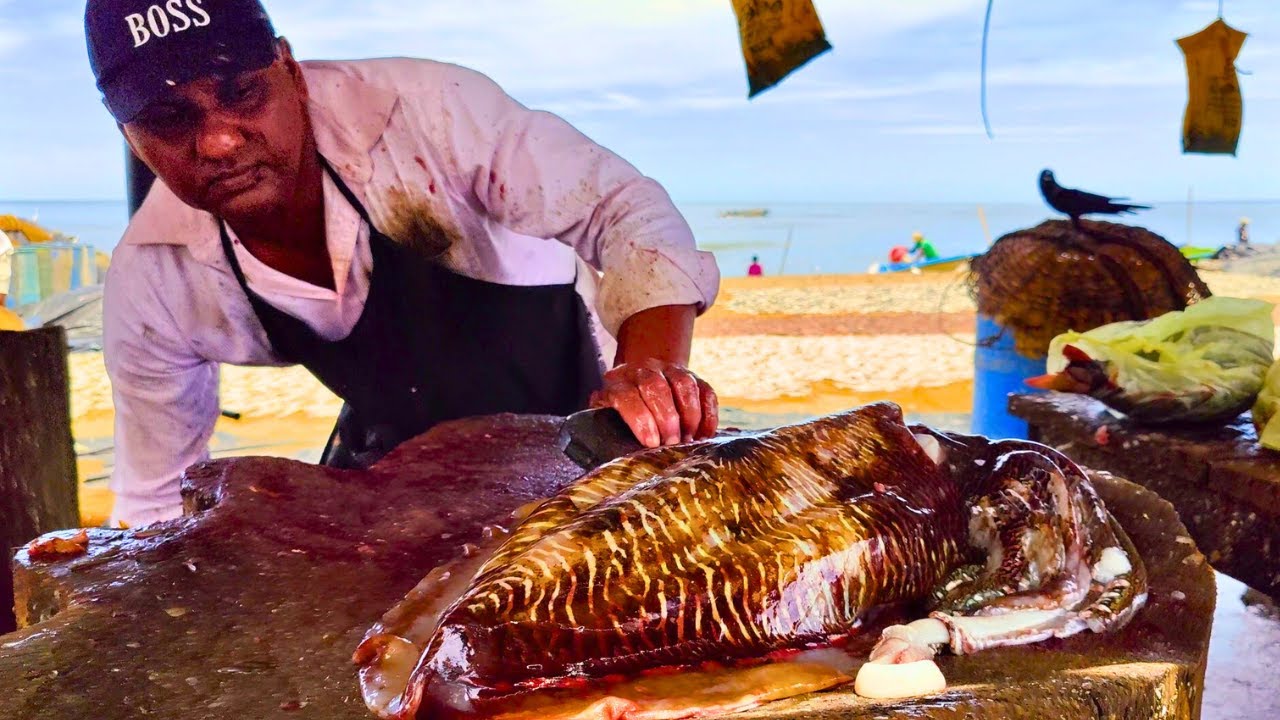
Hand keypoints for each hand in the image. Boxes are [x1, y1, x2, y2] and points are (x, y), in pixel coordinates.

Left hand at [589, 359, 717, 447]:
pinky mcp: (694, 377)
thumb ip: (603, 423)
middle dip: (666, 419)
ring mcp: (671, 370)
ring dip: (689, 416)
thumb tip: (606, 440)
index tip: (651, 443)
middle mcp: (644, 370)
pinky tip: (704, 435)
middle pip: (656, 387)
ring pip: (684, 385)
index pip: (627, 395)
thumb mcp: (606, 414)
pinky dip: (708, 414)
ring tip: (688, 441)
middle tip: (672, 444)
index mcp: (618, 381)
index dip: (640, 419)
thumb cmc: (622, 408)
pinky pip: (706, 392)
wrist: (641, 380)